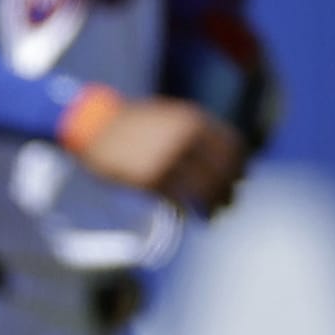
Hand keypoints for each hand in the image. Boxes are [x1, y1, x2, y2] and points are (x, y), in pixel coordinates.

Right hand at [65, 95, 248, 214]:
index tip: (240, 180)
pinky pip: (179, 201)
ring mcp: (169, 159)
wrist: (94, 126)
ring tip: (211, 217)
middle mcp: (186, 139)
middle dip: (228, 192)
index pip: (233, 146)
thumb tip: (223, 155)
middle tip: (228, 205)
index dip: (240, 167)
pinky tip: (188, 216)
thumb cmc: (132, 125)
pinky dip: (187, 212)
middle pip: (222, 172)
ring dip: (212, 207)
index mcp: (193, 121)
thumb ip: (194, 133)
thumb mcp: (169, 117)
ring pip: (204, 190)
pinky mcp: (152, 178)